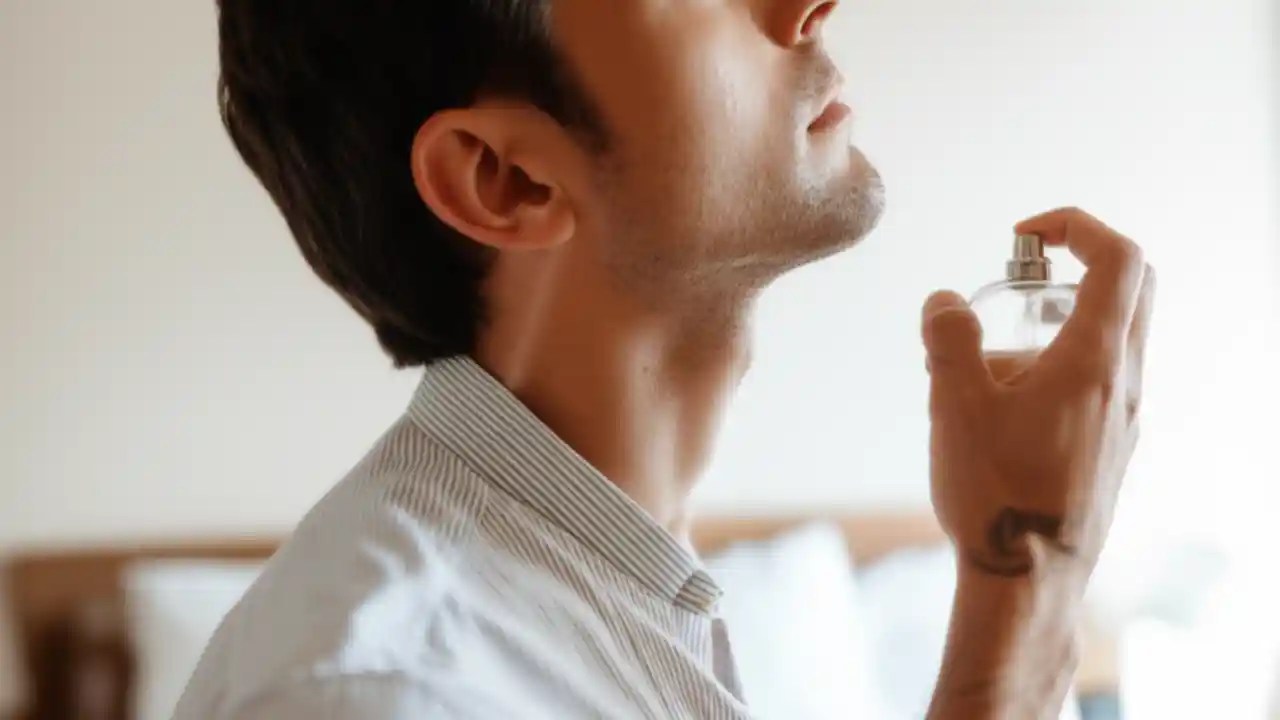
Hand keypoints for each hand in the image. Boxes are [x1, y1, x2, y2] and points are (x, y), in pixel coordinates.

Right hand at [922, 207, 1154, 578]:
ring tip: (977, 375)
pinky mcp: (1111, 446)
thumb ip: (949, 338)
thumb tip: (945, 300)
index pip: (1118, 258)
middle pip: (1131, 290)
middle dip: (1074, 267)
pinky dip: (1054, 368)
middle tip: (1015, 284)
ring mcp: (1124, 418)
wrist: (1028, 580)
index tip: (1025, 236)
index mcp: (1094, 361)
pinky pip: (1094, 382)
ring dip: (1051, 327)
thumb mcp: (954, 404)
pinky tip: (995, 415)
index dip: (1076, 226)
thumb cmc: (994, 493)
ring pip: (1108, 339)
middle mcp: (1123, 383)